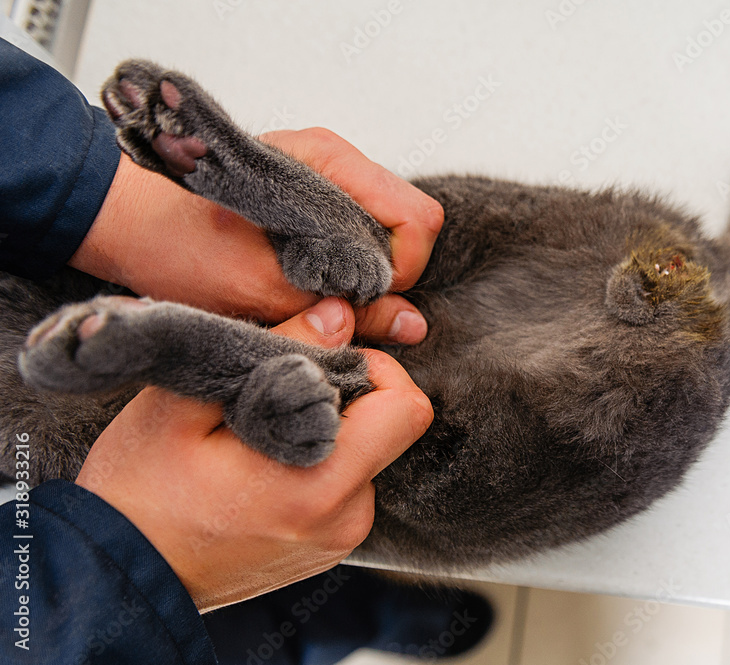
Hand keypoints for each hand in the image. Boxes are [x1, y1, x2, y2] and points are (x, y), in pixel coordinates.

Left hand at [68, 127, 442, 341]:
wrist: (122, 220)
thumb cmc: (176, 243)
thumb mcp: (267, 293)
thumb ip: (348, 309)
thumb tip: (412, 325)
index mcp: (329, 165)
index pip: (416, 220)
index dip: (400, 271)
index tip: (359, 299)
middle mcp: (335, 161)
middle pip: (407, 224)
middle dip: (381, 272)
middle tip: (333, 298)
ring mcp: (325, 174)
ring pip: (384, 232)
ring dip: (358, 269)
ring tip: (309, 287)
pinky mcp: (312, 193)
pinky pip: (355, 233)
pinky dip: (340, 263)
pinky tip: (301, 276)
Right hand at [74, 297, 432, 611]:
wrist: (117, 576)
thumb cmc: (139, 489)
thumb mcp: (186, 404)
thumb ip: (274, 351)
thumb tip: (339, 316)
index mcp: (320, 487)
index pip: (406, 409)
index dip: (375, 366)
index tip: (320, 359)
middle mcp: (344, 521)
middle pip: (389, 430)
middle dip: (346, 396)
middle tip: (276, 393)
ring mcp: (338, 541)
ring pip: (365, 455)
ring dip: (328, 431)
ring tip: (257, 436)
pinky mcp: (326, 549)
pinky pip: (346, 487)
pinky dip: (317, 463)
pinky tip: (259, 467)